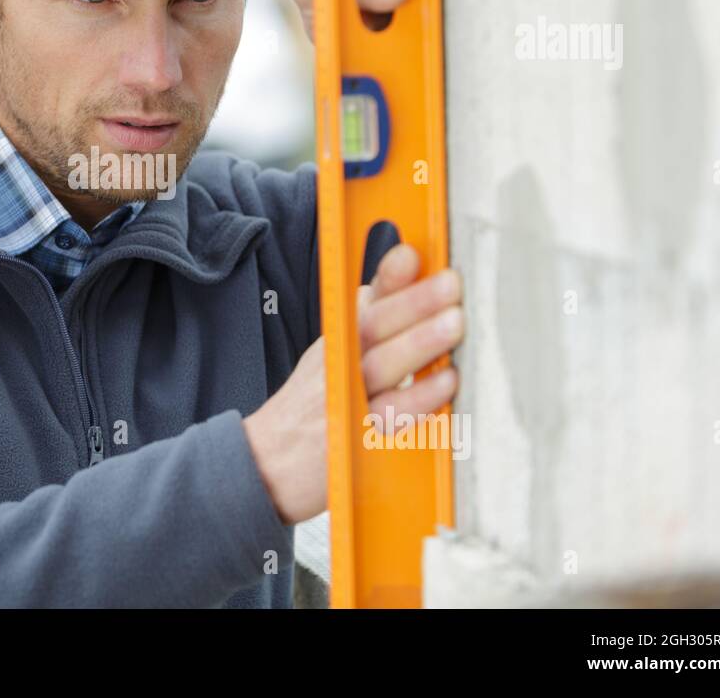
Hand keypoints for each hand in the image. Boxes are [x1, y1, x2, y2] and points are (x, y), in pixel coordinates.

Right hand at [243, 243, 462, 525]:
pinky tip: (445, 383)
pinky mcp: (355, 437)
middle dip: (413, 302)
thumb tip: (407, 279)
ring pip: (382, 364)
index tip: (411, 254)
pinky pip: (390, 414)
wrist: (265, 464)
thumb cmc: (310, 408)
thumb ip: (370, 322)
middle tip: (450, 284)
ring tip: (454, 323)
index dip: (388, 277)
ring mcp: (345, 398)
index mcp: (338, 338)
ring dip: (419, 342)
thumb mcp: (333, 355)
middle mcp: (339, 361)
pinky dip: (418, 398)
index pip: (366, 300)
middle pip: (375, 326)